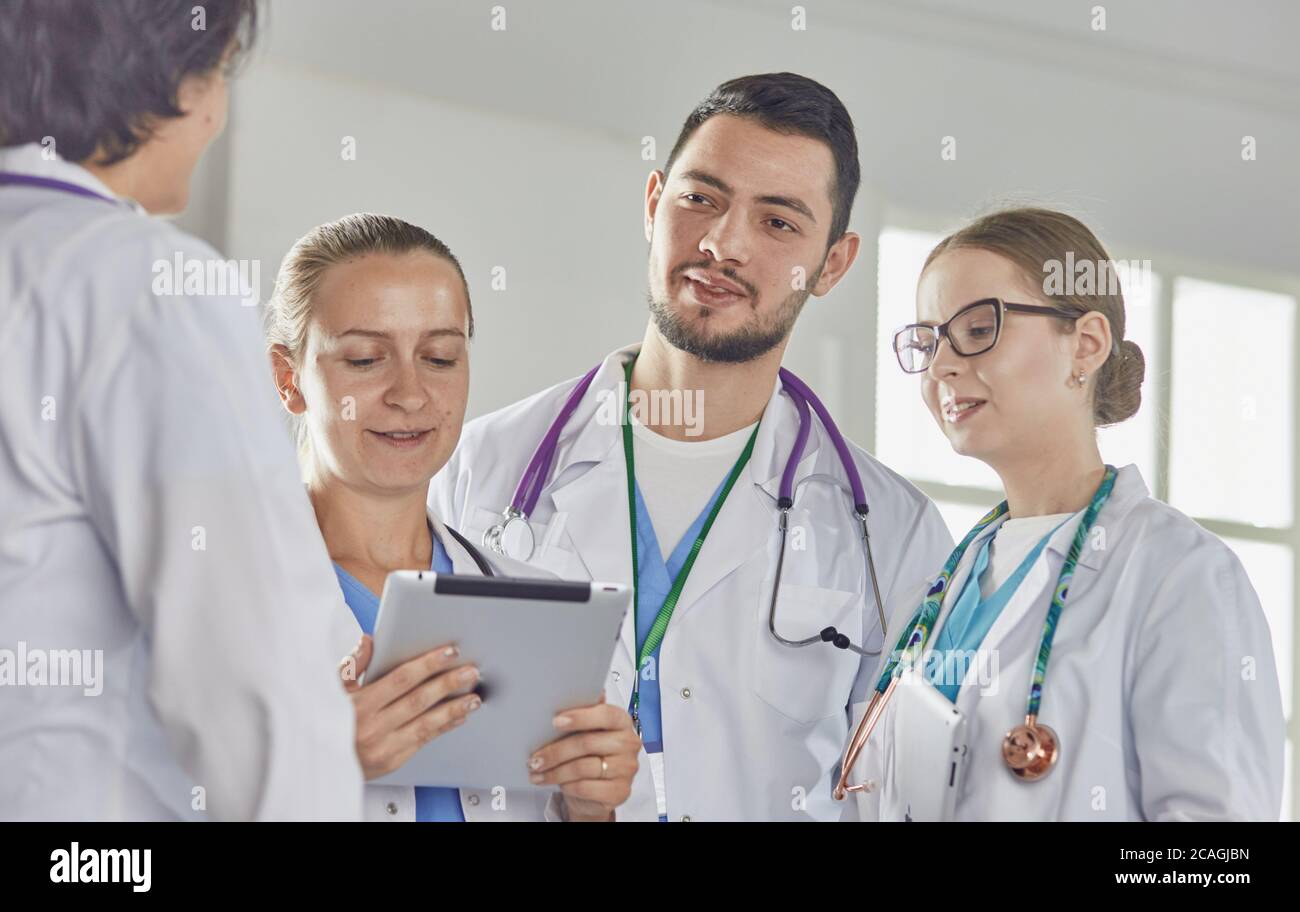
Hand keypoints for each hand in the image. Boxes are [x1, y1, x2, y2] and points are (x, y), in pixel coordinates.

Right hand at [339, 635, 481, 780]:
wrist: (319, 766)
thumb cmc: (325, 724)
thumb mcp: (330, 692)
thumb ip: (352, 665)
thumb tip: (368, 641)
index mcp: (359, 705)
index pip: (401, 679)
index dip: (428, 664)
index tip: (449, 652)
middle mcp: (373, 727)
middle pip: (420, 700)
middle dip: (449, 683)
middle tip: (471, 672)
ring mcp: (384, 747)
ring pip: (427, 723)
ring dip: (454, 708)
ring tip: (473, 696)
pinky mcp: (392, 762)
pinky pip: (424, 740)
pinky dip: (443, 727)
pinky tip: (458, 717)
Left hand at [526, 694, 639, 820]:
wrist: (596, 792)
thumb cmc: (589, 755)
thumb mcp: (585, 732)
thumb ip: (580, 715)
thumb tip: (562, 692)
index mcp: (622, 721)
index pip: (605, 714)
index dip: (580, 717)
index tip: (555, 721)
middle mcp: (629, 743)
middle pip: (587, 743)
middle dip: (556, 751)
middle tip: (534, 758)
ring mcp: (627, 769)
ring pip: (583, 767)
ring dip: (555, 771)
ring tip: (537, 772)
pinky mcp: (620, 792)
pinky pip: (586, 788)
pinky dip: (567, 786)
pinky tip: (556, 784)